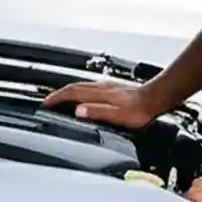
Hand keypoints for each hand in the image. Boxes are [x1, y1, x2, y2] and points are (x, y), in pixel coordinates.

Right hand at [41, 80, 161, 128]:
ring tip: (62, 97)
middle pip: (74, 87)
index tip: (46, 103)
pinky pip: (91, 87)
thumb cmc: (140, 110)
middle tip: (49, 100)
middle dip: (59, 93)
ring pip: (82, 86)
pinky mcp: (114, 89)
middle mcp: (101, 87)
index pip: (71, 93)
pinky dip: (81, 91)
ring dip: (69, 91)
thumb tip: (78, 111)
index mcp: (99, 93)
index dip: (57, 98)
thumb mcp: (117, 116)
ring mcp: (108, 87)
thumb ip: (97, 112)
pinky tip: (86, 96)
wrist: (156, 99)